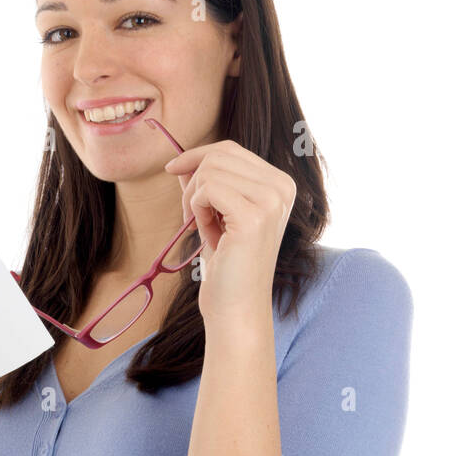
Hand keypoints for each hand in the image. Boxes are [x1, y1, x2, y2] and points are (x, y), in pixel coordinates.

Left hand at [162, 137, 295, 326]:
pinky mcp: (254, 216)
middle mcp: (283, 187)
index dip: (196, 156)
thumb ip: (205, 184)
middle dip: (193, 182)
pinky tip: (207, 233)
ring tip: (204, 228)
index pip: (230, 149)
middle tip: (192, 216)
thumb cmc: (226, 264)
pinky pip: (207, 189)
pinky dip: (196, 209)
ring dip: (194, 199)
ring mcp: (272, 200)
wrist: (236, 306)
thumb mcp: (216, 215)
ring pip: (210, 171)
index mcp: (280, 184)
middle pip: (218, 155)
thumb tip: (182, 161)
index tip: (173, 170)